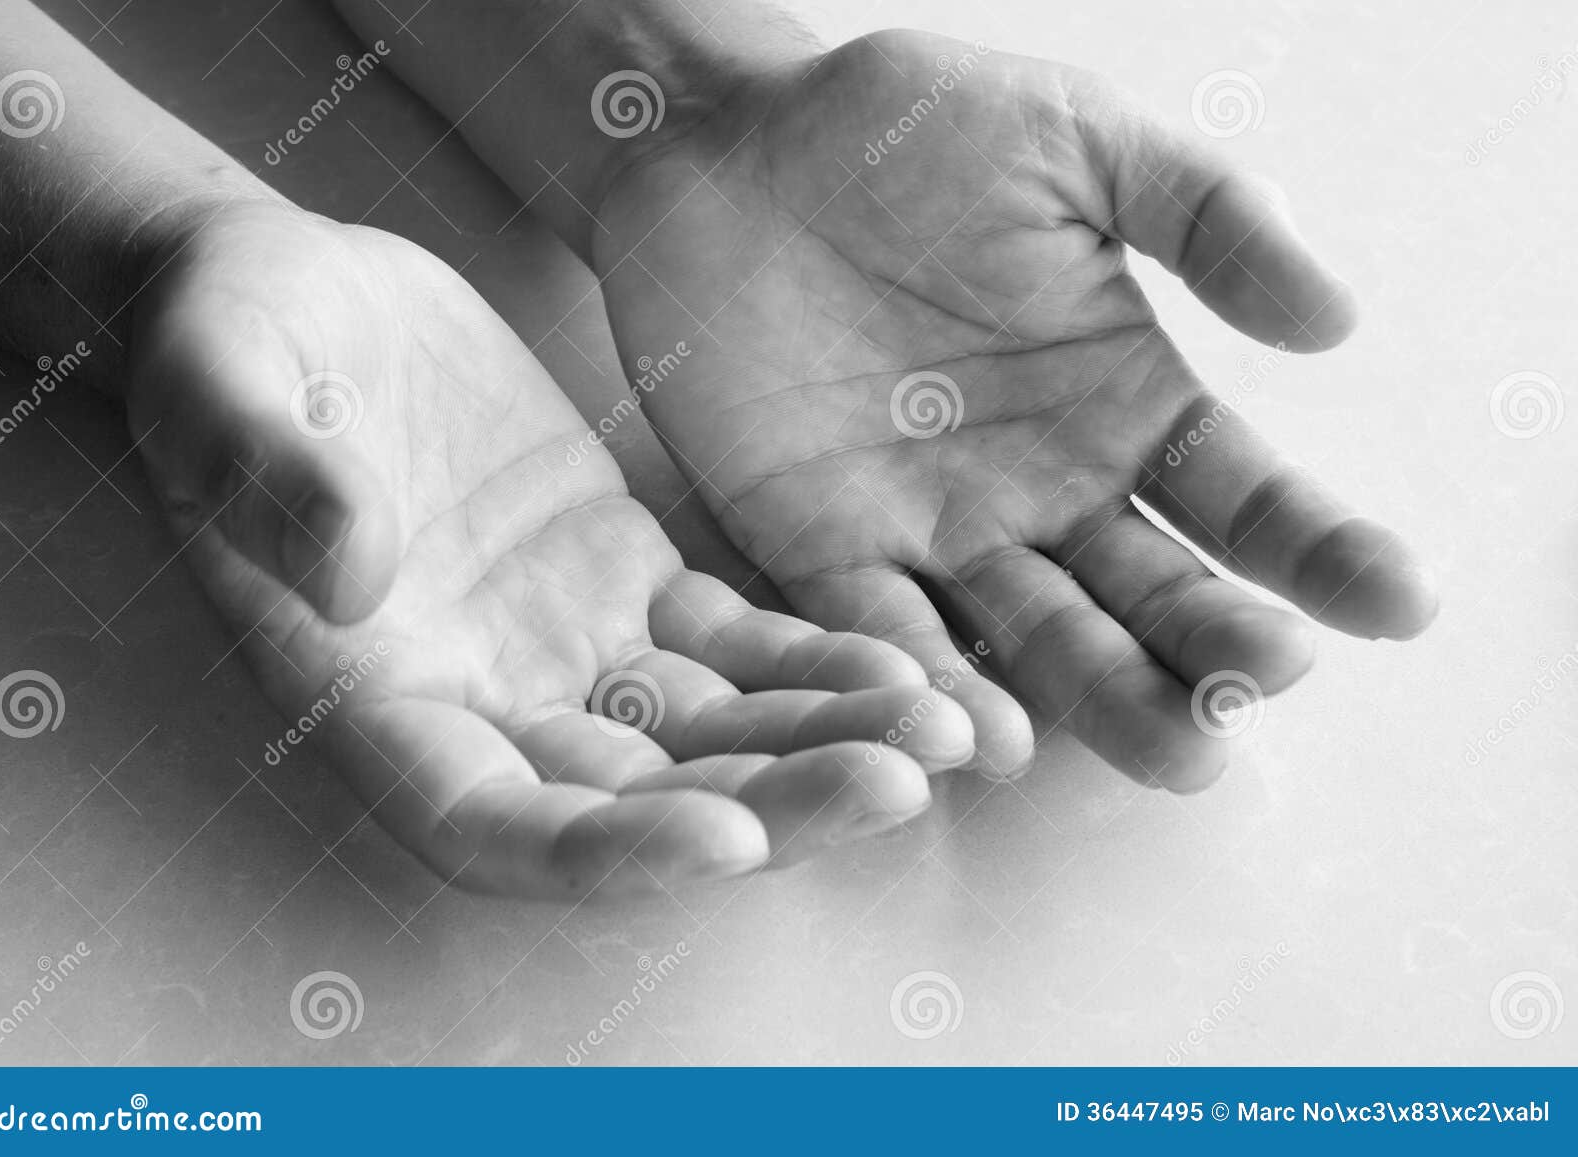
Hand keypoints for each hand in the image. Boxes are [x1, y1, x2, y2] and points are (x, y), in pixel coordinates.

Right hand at [124, 200, 973, 896]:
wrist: (293, 296)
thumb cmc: (222, 350)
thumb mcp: (217, 393)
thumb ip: (273, 482)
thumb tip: (350, 574)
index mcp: (372, 703)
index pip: (495, 828)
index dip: (609, 853)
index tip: (726, 837)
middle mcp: (485, 705)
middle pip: (642, 803)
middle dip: (773, 804)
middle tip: (898, 780)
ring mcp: (565, 649)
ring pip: (711, 733)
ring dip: (824, 742)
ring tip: (945, 728)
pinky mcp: (622, 581)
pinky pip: (733, 645)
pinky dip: (815, 659)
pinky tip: (909, 662)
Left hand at [588, 30, 1437, 786]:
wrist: (725, 155)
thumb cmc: (903, 135)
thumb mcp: (1076, 145)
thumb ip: (1204, 218)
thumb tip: (1337, 322)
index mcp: (1124, 406)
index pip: (1245, 500)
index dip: (1323, 552)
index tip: (1400, 602)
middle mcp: (1047, 493)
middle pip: (1152, 597)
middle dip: (1214, 646)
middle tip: (1262, 683)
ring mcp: (939, 534)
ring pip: (1040, 642)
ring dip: (1106, 698)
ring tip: (1177, 743)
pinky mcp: (824, 554)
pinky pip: (883, 635)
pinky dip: (931, 686)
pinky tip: (992, 737)